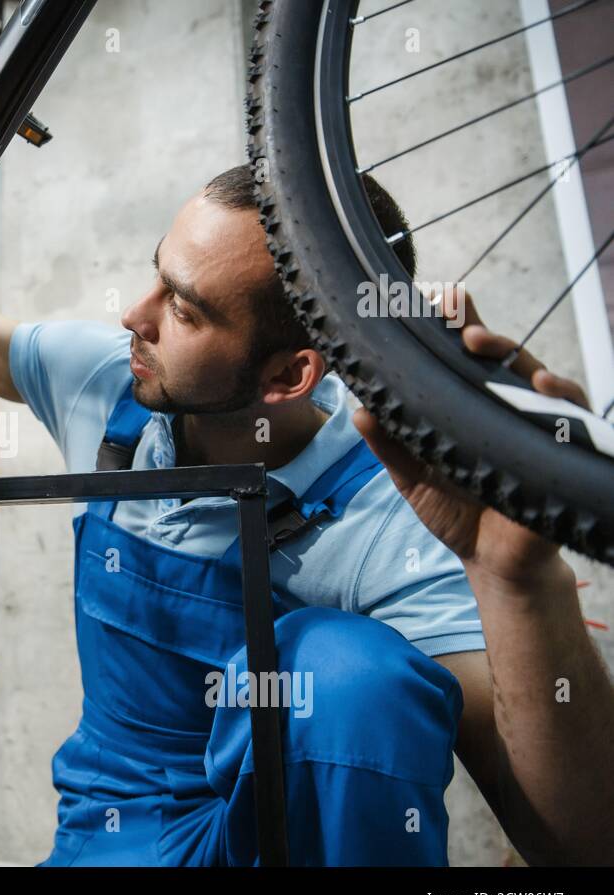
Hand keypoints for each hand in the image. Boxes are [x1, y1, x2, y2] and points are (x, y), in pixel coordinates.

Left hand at [352, 286, 589, 584]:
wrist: (493, 560)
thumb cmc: (456, 510)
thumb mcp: (413, 476)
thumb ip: (389, 444)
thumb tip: (358, 409)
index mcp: (467, 404)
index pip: (459, 356)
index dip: (448, 325)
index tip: (425, 300)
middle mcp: (503, 404)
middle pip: (496, 355)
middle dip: (473, 327)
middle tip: (449, 311)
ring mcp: (534, 421)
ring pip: (529, 374)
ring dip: (507, 353)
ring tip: (479, 341)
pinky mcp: (561, 447)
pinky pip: (569, 415)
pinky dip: (558, 397)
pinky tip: (541, 385)